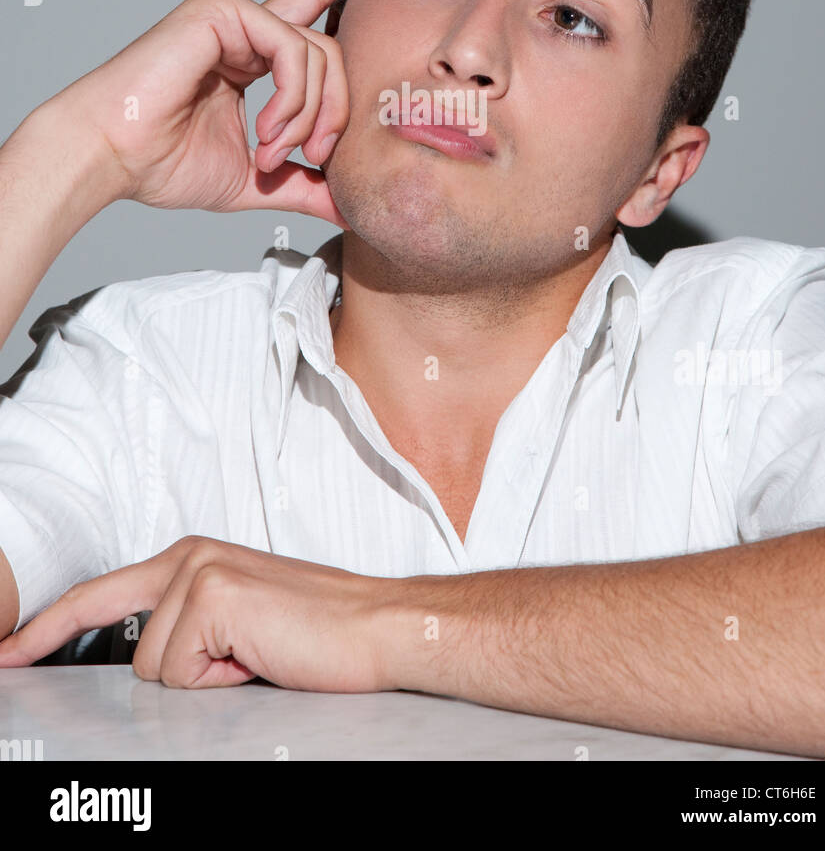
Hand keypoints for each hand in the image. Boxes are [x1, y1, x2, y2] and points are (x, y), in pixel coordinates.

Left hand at [0, 536, 397, 690]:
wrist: (378, 628)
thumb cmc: (319, 633)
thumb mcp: (240, 621)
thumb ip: (188, 626)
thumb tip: (149, 661)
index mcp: (193, 556)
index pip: (100, 596)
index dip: (46, 629)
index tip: (7, 653)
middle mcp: (188, 554)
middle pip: (132, 646)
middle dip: (182, 673)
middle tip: (245, 659)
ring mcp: (196, 570)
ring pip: (156, 668)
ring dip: (209, 680)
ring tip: (260, 655)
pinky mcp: (210, 596)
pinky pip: (180, 672)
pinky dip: (222, 680)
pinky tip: (262, 655)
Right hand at [46, 0, 383, 219]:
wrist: (113, 155)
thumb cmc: (164, 163)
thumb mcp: (258, 179)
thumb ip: (306, 185)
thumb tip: (351, 207)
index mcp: (253, 55)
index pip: (312, 10)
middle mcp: (246, 26)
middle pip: (330, 51)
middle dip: (334, 114)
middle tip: (314, 159)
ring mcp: (234, 11)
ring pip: (317, 53)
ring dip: (307, 117)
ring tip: (272, 152)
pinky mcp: (223, 7)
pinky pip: (292, 47)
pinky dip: (293, 97)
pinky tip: (266, 130)